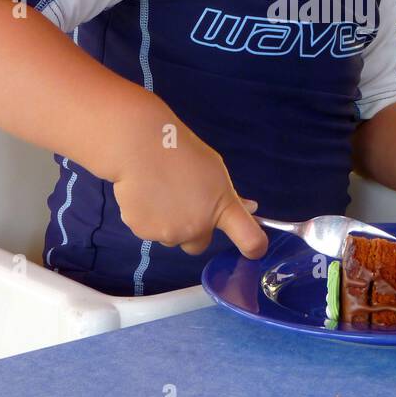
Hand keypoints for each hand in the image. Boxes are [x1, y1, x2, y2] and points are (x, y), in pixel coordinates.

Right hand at [113, 123, 268, 258]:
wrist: (139, 147)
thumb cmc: (180, 152)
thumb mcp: (214, 169)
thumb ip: (229, 195)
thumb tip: (250, 208)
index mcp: (221, 208)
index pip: (250, 240)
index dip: (255, 248)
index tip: (253, 250)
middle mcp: (198, 227)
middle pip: (199, 245)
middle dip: (193, 231)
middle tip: (182, 203)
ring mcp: (170, 233)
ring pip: (171, 238)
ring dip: (167, 224)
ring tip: (158, 193)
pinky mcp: (144, 233)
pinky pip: (148, 232)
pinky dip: (146, 219)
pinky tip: (143, 195)